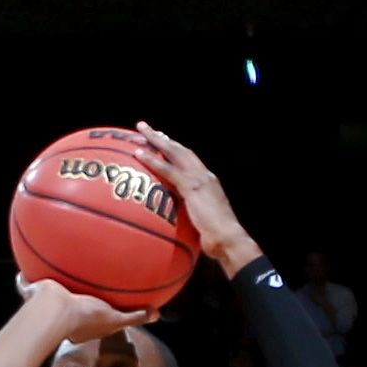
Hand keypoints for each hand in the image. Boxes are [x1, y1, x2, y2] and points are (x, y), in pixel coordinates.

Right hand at [15, 274, 151, 343]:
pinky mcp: (32, 292)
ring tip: (55, 265)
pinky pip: (26, 281)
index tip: (101, 301)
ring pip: (48, 292)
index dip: (96, 309)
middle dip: (74, 294)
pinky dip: (24, 276)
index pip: (91, 315)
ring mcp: (45, 305)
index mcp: (79, 324)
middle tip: (81, 282)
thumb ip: (134, 317)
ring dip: (50, 283)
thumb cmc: (83, 317)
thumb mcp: (114, 318)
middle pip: (70, 302)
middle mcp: (62, 316)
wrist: (55, 311)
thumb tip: (157, 314)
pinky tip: (29, 258)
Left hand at [128, 123, 254, 267]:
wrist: (228, 239)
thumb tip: (180, 222)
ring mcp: (199, 179)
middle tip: (144, 128)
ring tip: (140, 130)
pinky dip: (153, 160)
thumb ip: (192, 215)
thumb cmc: (216, 238)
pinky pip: (168, 170)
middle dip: (162, 138)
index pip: (188, 160)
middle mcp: (204, 175)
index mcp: (207, 181)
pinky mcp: (192, 187)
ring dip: (156, 140)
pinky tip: (139, 153)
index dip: (174, 149)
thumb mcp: (202, 222)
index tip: (161, 141)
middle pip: (180, 150)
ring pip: (174, 153)